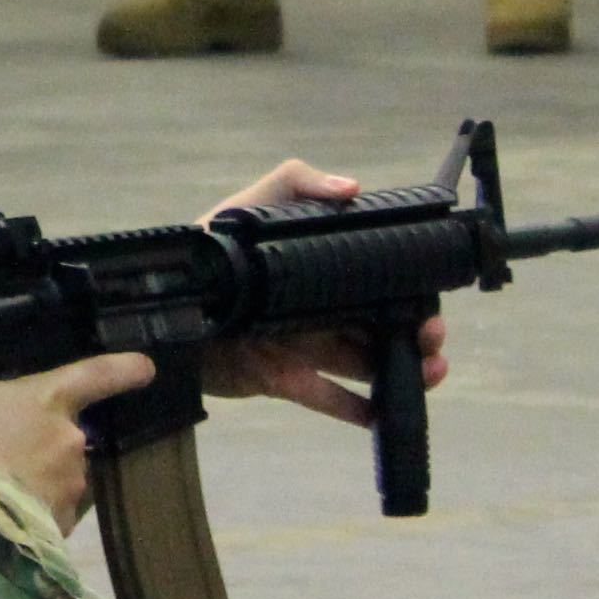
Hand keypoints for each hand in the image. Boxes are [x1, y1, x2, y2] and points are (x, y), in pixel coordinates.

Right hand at [0, 351, 154, 530]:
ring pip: (56, 479)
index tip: (146, 368)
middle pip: (62, 437)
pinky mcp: (61, 530)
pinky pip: (48, 515)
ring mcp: (69, 488)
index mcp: (41, 399)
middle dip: (35, 446)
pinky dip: (28, 516)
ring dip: (32, 483)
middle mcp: (68, 441)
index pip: (95, 375)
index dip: (123, 369)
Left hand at [197, 159, 454, 426]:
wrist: (165, 306)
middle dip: (417, 335)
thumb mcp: (248, 204)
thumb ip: (295, 182)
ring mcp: (303, 346)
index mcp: (318, 272)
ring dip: (401, 372)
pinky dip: (357, 410)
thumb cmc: (207, 249)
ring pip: (366, 364)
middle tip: (433, 342)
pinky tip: (384, 417)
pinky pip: (327, 398)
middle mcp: (318, 309)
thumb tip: (352, 187)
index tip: (431, 301)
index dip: (410, 292)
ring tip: (428, 374)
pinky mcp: (283, 379)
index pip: (376, 283)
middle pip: (381, 326)